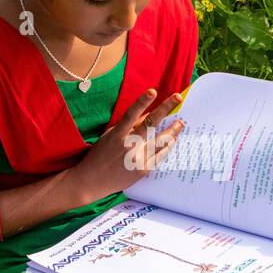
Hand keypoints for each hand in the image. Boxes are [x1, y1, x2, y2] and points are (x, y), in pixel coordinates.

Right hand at [69, 87, 184, 203]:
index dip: (142, 102)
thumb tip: (147, 114)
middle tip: (177, 98)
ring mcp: (137, 158)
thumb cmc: (100, 155)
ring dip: (172, 130)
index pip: (131, 114)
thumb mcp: (109, 136)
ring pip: (160, 141)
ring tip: (180, 123)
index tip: (153, 91)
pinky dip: (167, 146)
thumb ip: (127, 126)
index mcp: (117, 134)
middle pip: (150, 123)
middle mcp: (128, 145)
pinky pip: (159, 156)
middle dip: (165, 108)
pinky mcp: (142, 170)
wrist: (92, 181)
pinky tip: (173, 140)